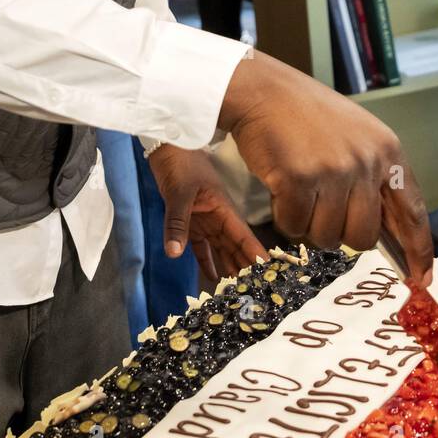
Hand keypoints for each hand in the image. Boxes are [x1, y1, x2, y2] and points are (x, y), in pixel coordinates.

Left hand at [149, 146, 266, 281]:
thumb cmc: (179, 163)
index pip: (244, 237)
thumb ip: (177, 223)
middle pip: (236, 247)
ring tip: (237, 291)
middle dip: (245, 268)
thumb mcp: (179, 192)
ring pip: (222, 249)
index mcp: (223, 208)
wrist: (169, 145)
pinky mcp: (193, 221)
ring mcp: (207, 220)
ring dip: (229, 267)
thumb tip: (174, 254)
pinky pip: (202, 246)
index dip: (256, 255)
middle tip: (256, 291)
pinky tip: (212, 277)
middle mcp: (220, 217)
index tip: (268, 274)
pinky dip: (206, 261)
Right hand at [219, 50, 433, 286]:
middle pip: (364, 237)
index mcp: (388, 151)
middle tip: (322, 209)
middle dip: (342, 235)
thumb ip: (374, 178)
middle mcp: (367, 162)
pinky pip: (295, 227)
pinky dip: (285, 217)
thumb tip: (384, 233)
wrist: (265, 92)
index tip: (421, 279)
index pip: (413, 211)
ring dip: (310, 225)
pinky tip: (282, 187)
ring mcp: (334, 171)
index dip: (418, 249)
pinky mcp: (300, 180)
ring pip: (328, 237)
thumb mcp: (357, 138)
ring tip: (300, 189)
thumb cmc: (308, 117)